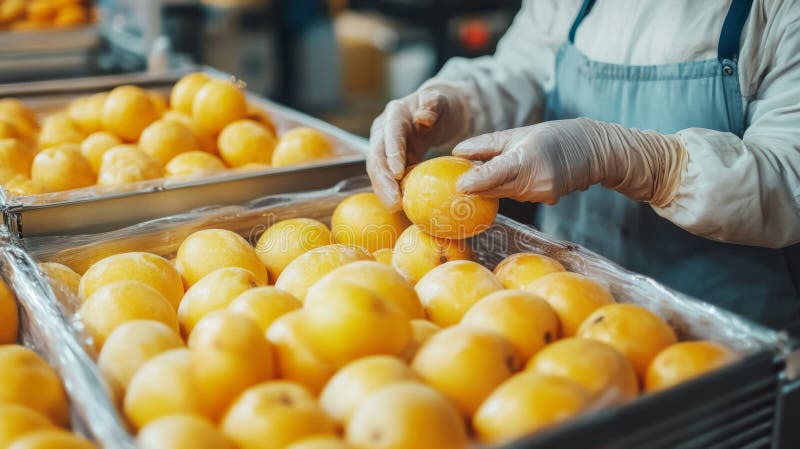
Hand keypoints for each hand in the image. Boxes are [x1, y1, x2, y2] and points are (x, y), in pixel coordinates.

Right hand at [367, 82, 472, 210]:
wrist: (437, 111)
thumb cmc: (441, 106)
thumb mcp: (442, 101)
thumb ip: (433, 103)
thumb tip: (423, 116)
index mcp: (395, 113)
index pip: (390, 134)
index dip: (392, 154)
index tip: (397, 174)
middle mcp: (383, 129)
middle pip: (377, 156)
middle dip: (383, 181)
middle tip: (393, 202)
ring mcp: (383, 145)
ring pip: (377, 169)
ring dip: (383, 190)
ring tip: (394, 207)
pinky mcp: (388, 160)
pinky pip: (385, 177)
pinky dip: (389, 191)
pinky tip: (397, 206)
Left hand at [454, 118, 685, 206]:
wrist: (595, 151)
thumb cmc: (556, 136)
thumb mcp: (521, 133)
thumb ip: (488, 144)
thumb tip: (458, 152)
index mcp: (528, 159)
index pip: (497, 173)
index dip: (476, 181)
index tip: (457, 185)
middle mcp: (535, 181)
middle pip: (494, 188)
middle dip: (472, 187)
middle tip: (447, 184)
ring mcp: (541, 194)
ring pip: (503, 193)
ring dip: (486, 187)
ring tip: (466, 179)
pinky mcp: (545, 200)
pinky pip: (515, 195)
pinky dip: (504, 189)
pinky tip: (495, 182)